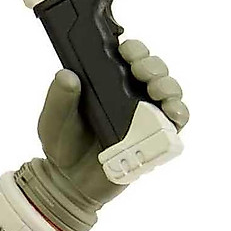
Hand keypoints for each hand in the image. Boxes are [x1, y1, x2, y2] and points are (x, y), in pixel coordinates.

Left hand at [17, 39, 186, 230]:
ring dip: (167, 85)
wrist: (69, 182)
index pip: (127, 55)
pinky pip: (176, 122)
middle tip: (140, 71)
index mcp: (107, 81)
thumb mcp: (52, 120)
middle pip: (153, 69)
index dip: (133, 48)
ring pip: (169, 91)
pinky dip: (179, 113)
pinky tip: (171, 112)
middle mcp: (130, 94)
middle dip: (151, 64)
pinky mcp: (155, 137)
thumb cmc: (62, 146)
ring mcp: (145, 115)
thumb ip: (58, 98)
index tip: (126, 50)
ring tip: (157, 90)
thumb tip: (66, 75)